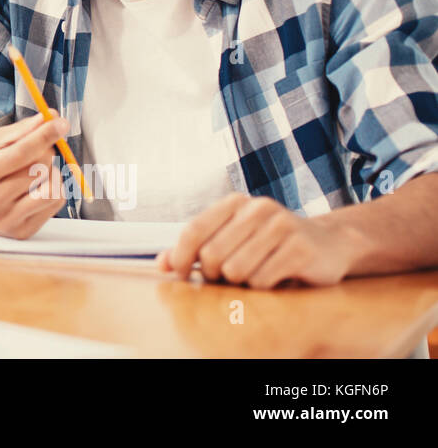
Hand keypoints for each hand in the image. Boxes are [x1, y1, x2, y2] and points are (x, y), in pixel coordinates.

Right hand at [0, 113, 67, 237]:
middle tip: (39, 150)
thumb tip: (49, 117)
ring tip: (39, 171)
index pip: (19, 153)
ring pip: (51, 188)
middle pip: (38, 169)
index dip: (43, 135)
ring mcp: (7, 221)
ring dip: (52, 173)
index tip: (60, 122)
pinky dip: (55, 189)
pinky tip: (39, 187)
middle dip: (45, 152)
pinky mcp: (23, 232)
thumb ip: (21, 130)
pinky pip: (56, 204)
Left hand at [157, 193, 354, 287]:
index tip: (181, 273)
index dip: (181, 256)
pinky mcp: (300, 249)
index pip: (194, 230)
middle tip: (228, 277)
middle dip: (215, 274)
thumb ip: (196, 248)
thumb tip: (161, 264)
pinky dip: (264, 287)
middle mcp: (257, 208)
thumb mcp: (233, 238)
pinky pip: (262, 281)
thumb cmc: (270, 243)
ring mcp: (281, 226)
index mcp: (235, 203)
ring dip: (242, 282)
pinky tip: (276, 277)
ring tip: (255, 274)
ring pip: (237, 271)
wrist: (329, 243)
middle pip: (212, 255)